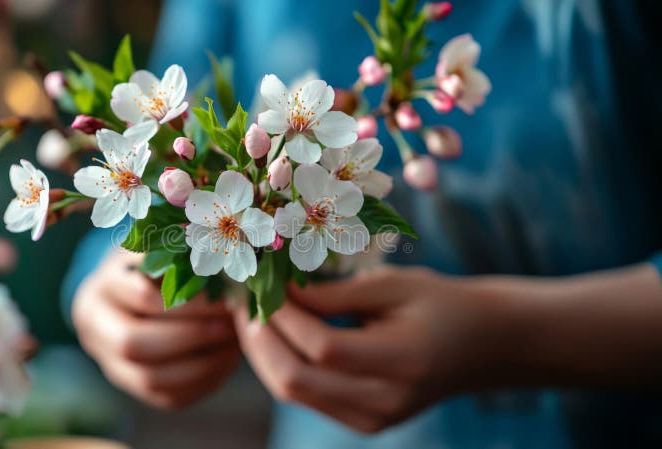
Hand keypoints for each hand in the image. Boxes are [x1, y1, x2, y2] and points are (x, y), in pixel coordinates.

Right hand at [73, 250, 239, 408]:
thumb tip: (219, 251)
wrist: (130, 293)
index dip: (188, 301)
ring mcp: (109, 362)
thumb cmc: (154, 263)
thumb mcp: (159, 246)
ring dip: (200, 365)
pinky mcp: (133, 385)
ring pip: (150, 379)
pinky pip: (167, 397)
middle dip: (191, 336)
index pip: (142, 298)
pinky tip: (226, 362)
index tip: (227, 295)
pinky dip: (201, 383)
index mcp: (100, 289)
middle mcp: (95, 328)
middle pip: (135, 344)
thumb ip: (179, 248)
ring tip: (234, 346)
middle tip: (231, 325)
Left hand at [233, 265, 499, 432]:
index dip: (285, 315)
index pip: (323, 346)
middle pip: (296, 380)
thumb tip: (278, 291)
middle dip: (260, 338)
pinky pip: (306, 397)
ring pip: (293, 392)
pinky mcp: (363, 423)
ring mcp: (372, 420)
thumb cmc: (440, 303)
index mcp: (403, 362)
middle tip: (244, 300)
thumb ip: (335, 292)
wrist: (482, 345)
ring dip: (263, 353)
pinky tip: (275, 336)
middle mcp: (385, 402)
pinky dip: (282, 366)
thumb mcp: (393, 285)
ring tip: (252, 314)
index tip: (264, 282)